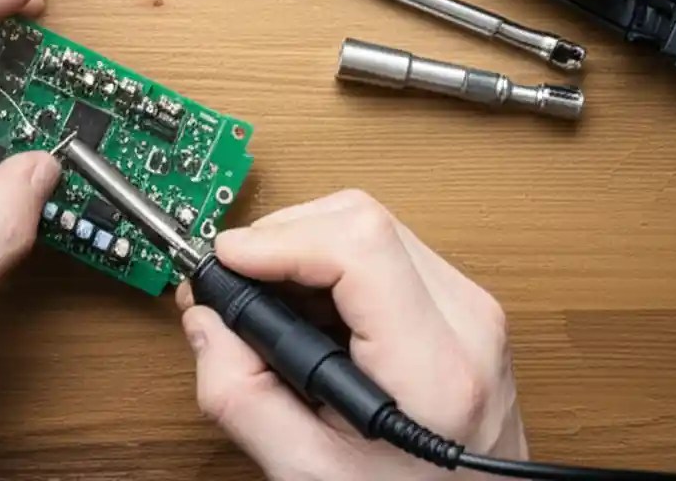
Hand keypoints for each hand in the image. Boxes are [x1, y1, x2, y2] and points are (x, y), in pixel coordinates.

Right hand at [177, 190, 527, 480]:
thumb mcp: (310, 472)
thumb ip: (242, 398)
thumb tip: (207, 323)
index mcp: (433, 368)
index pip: (360, 247)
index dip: (281, 239)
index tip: (229, 261)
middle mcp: (464, 322)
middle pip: (360, 220)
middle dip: (281, 239)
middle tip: (234, 285)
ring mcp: (468, 305)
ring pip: (369, 223)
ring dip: (302, 248)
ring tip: (269, 303)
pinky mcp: (459, 302)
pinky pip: (385, 248)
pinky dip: (329, 264)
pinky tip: (307, 310)